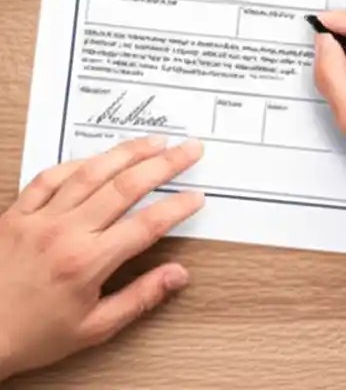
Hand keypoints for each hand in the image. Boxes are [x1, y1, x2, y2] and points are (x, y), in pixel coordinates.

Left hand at [0, 137, 204, 380]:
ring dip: (126, 153)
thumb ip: (140, 298)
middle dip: (164, 164)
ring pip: (90, 173)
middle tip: (188, 150)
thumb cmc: (31, 335)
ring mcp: (38, 220)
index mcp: (87, 263)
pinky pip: (48, 178)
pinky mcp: (15, 215)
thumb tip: (177, 275)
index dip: (177, 207)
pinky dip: (75, 163)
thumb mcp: (94, 327)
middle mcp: (64, 233)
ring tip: (153, 142)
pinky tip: (96, 158)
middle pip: (125, 187)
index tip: (196, 197)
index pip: (147, 224)